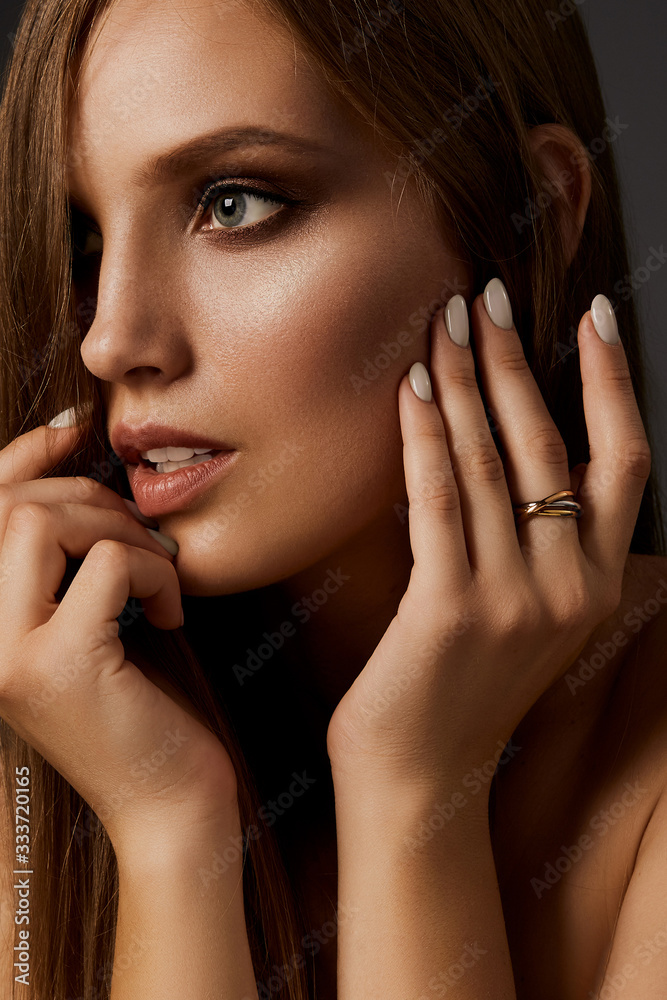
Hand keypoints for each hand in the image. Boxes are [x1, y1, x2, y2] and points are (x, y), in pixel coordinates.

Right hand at [0, 420, 238, 855]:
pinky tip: (170, 614)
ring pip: (39, 523)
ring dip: (121, 532)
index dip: (22, 455)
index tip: (76, 426)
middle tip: (145, 539)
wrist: (166, 803)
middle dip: (91, 500)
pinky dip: (151, 572)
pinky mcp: (58, 668)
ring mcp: (5, 656)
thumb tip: (71, 455)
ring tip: (157, 575)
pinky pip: (104, 564)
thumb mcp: (90, 621)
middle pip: (7, 507)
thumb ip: (67, 559)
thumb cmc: (138, 705)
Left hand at [326, 283, 650, 790]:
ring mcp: (515, 601)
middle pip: (552, 444)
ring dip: (462, 382)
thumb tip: (505, 440)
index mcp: (597, 584)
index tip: (597, 313)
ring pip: (492, 460)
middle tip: (486, 298)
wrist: (422, 779)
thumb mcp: (525, 614)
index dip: (614, 381)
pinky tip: (409, 388)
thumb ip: (532, 541)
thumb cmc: (463, 689)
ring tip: (442, 324)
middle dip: (516, 360)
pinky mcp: (450, 611)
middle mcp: (570, 588)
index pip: (627, 461)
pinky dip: (424, 436)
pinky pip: (438, 499)